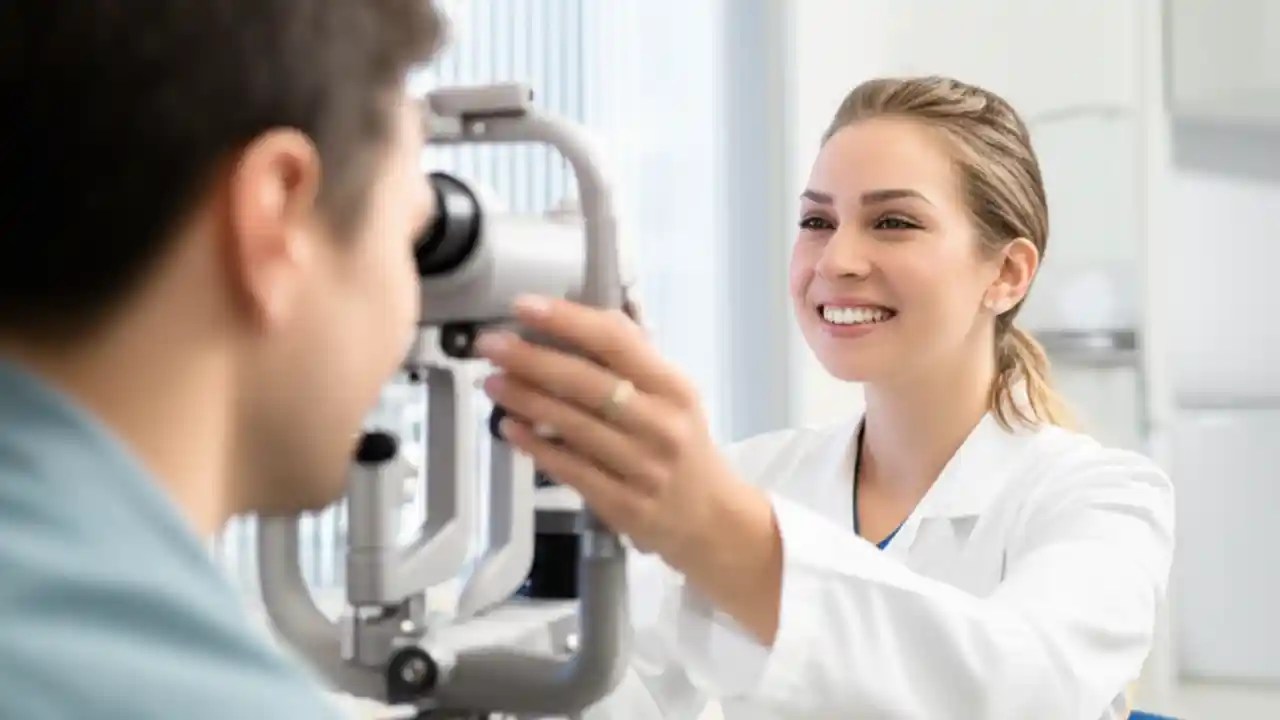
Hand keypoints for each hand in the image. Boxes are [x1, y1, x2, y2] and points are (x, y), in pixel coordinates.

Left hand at [475, 295, 736, 566]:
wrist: (710, 518)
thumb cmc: (680, 443)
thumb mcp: (672, 395)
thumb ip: (630, 359)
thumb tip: (571, 318)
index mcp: (673, 388)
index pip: (617, 342)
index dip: (567, 321)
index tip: (523, 305)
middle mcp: (661, 425)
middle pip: (587, 384)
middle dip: (532, 360)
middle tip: (490, 345)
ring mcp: (643, 468)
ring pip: (573, 427)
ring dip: (526, 400)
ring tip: (493, 381)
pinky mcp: (623, 504)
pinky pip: (570, 469)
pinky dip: (536, 446)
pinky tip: (511, 428)